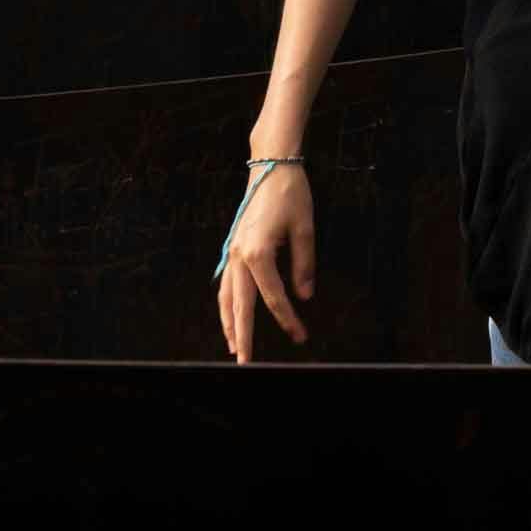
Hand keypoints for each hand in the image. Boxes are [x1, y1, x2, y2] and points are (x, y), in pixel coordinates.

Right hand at [217, 159, 314, 360]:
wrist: (270, 166)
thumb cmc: (291, 195)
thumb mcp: (306, 230)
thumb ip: (304, 265)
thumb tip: (305, 297)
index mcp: (258, 254)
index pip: (274, 298)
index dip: (288, 320)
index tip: (301, 336)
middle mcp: (239, 257)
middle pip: (239, 305)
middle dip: (244, 336)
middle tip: (246, 363)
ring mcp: (231, 253)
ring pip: (225, 297)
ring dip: (229, 323)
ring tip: (235, 347)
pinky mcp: (232, 248)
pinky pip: (225, 284)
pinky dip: (226, 304)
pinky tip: (230, 316)